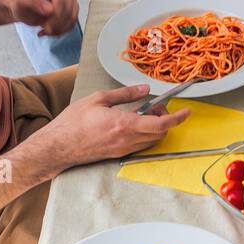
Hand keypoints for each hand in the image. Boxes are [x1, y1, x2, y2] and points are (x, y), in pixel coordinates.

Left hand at [11, 0, 78, 36]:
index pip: (61, 0)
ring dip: (59, 29)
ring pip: (72, 17)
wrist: (23, 10)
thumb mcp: (21, 2)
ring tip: (45, 30)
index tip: (44, 24)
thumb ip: (34, 2)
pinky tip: (50, 31)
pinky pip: (72, 22)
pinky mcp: (72, 9)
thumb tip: (50, 9)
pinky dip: (62, 31)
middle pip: (68, 10)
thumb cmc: (21, 4)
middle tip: (44, 28)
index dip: (55, 14)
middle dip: (56, 24)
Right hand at [42, 84, 189, 164]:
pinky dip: (144, 134)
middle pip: (159, 133)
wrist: (58, 147)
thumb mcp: (99, 99)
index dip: (177, 118)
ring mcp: (122, 150)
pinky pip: (140, 145)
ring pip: (151, 140)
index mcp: (123, 124)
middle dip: (165, 120)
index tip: (186, 112)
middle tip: (155, 107)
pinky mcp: (117, 154)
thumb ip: (125, 94)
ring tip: (142, 113)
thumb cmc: (74, 122)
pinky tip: (132, 123)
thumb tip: (145, 89)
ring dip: (155, 127)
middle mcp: (126, 140)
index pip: (160, 125)